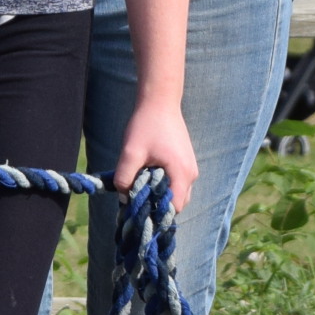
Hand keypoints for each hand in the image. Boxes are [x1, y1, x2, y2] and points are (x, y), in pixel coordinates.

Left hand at [110, 96, 198, 210]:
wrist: (160, 102)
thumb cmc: (146, 125)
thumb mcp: (130, 152)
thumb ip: (125, 177)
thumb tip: (123, 198)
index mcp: (181, 173)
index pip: (175, 208)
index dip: (158, 213)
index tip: (140, 209)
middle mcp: (191, 173)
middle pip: (178, 203)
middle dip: (159, 205)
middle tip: (138, 198)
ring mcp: (190, 167)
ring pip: (178, 193)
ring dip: (161, 194)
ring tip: (141, 185)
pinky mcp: (186, 161)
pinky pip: (177, 182)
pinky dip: (164, 184)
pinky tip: (148, 175)